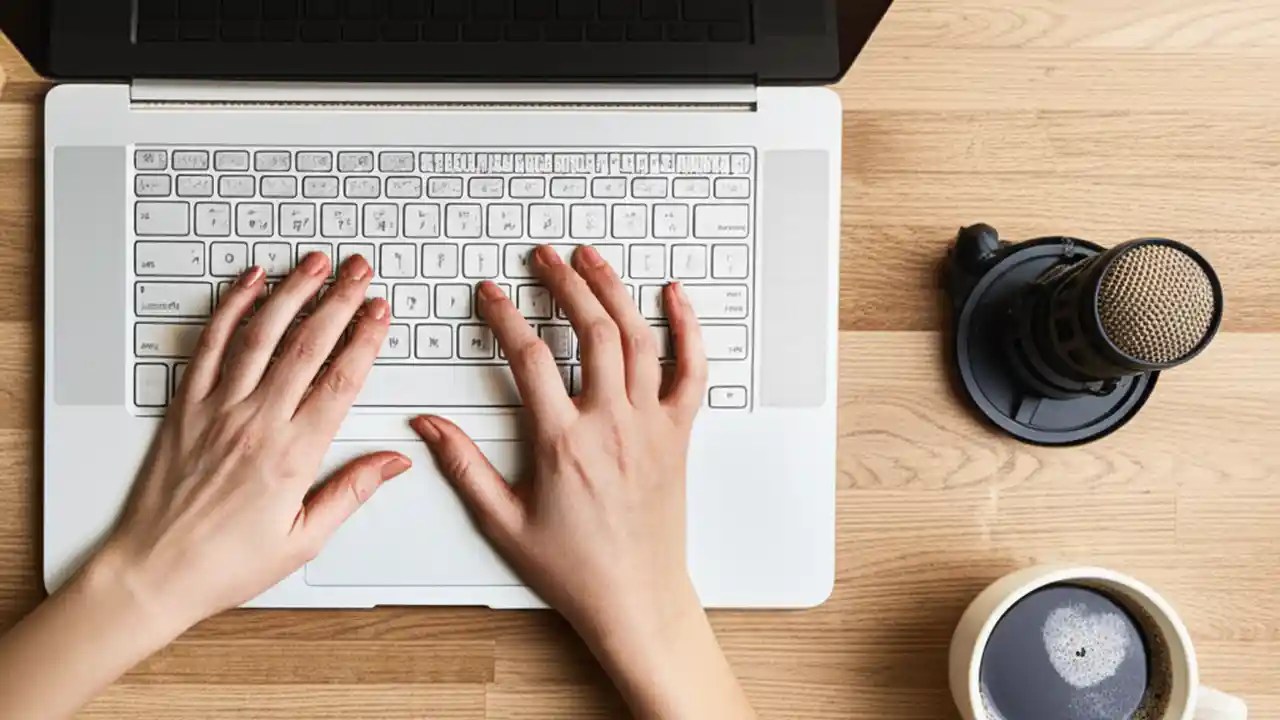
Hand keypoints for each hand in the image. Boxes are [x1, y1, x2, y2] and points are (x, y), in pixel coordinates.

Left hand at [98, 253, 409, 633]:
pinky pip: (210, 346)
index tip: (380, 312)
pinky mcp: (185, 407)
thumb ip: (352, 491)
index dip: (365, 338)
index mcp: (293, 455)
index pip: (341, 380)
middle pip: (307, 345)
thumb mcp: (304, 539)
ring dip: (291, 293)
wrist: (153, 573)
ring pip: (262, 335)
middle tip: (358, 271)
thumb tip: (394, 462)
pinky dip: (231, 309)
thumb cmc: (225, 563)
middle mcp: (257, 423)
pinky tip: (249, 284)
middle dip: (339, 301)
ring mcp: (218, 409)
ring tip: (315, 265)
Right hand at [412, 246, 753, 719]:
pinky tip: (675, 297)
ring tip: (591, 260)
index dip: (505, 316)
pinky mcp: (678, 434)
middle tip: (544, 258)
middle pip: (591, 331)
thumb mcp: (503, 521)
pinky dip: (688, 328)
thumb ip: (464, 467)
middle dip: (564, 283)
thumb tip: (428, 426)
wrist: (635, 597)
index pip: (530, 358)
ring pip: (638, 339)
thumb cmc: (573, 567)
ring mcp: (650, 426)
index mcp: (563, 444)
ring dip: (614, 291)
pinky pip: (691, 371)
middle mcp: (611, 426)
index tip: (490, 293)